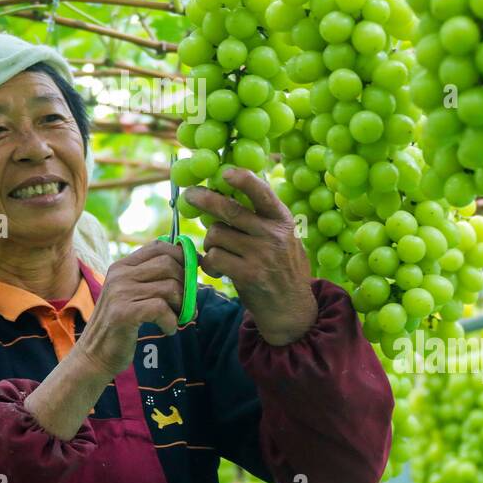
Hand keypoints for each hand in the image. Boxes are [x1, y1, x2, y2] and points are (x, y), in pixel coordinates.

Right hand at [74, 240, 184, 378]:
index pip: (159, 246)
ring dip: (182, 306)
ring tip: (178, 319)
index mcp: (122, 266)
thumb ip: (151, 279)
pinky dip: (171, 321)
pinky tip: (167, 330)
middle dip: (186, 283)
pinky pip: (161, 308)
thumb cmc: (120, 326)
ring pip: (169, 287)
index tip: (194, 269)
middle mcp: (119, 275)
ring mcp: (119, 293)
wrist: (94, 355)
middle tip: (188, 304)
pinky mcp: (123, 313)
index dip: (182, 255)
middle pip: (168, 264)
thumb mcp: (131, 294)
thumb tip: (190, 264)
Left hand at [184, 167, 317, 345]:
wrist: (292, 310)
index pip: (263, 192)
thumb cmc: (282, 269)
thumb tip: (229, 192)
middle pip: (230, 209)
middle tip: (190, 195)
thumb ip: (263, 219)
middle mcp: (273, 234)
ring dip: (210, 242)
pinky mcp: (248, 274)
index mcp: (283, 220)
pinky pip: (213, 258)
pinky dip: (209, 262)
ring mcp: (261, 255)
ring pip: (216, 234)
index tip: (225, 172)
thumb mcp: (284, 239)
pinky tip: (217, 269)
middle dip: (205, 199)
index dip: (243, 179)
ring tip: (218, 252)